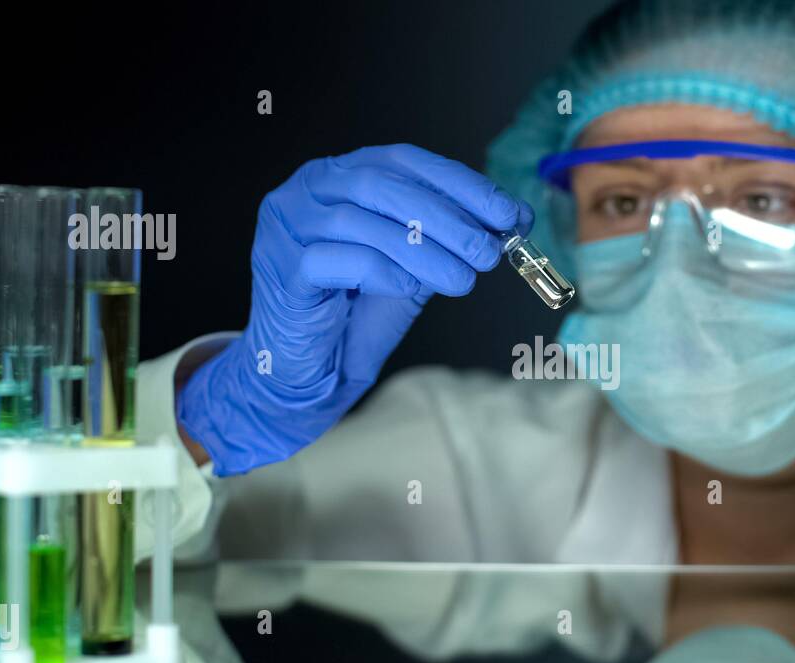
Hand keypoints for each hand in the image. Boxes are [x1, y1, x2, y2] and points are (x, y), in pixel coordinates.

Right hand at [176, 144, 531, 474]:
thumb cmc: (357, 312)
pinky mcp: (282, 270)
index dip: (460, 184)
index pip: (404, 161)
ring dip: (423, 250)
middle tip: (487, 251)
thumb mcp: (415, 264)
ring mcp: (288, 227)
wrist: (311, 369)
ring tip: (463, 279)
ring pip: (360, 221)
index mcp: (339, 175)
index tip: (507, 213)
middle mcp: (307, 191)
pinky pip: (333, 259)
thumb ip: (450, 237)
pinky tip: (409, 288)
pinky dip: (380, 271)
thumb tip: (512, 219)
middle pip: (382, 185)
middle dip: (446, 218)